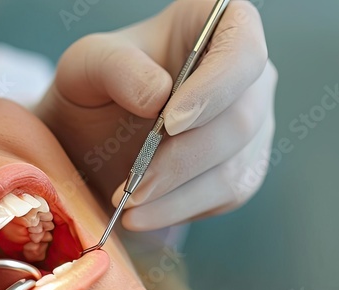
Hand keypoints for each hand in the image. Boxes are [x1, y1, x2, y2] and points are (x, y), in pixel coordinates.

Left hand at [35, 0, 276, 230]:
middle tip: (134, 186)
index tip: (169, 122)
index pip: (244, 50)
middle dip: (183, 158)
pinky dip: (182, 209)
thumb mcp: (85, 66)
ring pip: (236, 165)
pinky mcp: (243, 166)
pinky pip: (228, 194)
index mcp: (217, 25)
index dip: (216, 87)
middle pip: (241, 119)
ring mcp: (252, 122)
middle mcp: (247, 73)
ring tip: (128, 205)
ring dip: (179, 193)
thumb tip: (158, 95)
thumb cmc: (93, 87)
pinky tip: (143, 215)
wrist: (90, 136)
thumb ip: (116, 68)